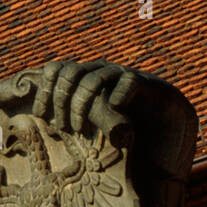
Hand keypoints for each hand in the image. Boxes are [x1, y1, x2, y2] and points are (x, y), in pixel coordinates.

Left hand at [0, 60, 196, 176]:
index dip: (45, 89)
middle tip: (63, 126)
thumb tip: (35, 132)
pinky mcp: (151, 87)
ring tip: (80, 128)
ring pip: (94, 78)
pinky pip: (129, 82)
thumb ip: (71, 124)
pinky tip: (114, 110)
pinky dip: (118, 95)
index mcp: (88, 80)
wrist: (170, 136)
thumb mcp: (92, 129)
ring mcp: (126, 78)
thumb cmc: (128, 136)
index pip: (57, 69)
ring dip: (81, 104)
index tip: (40, 114)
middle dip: (61, 99)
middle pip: (70, 72)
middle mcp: (104, 75)